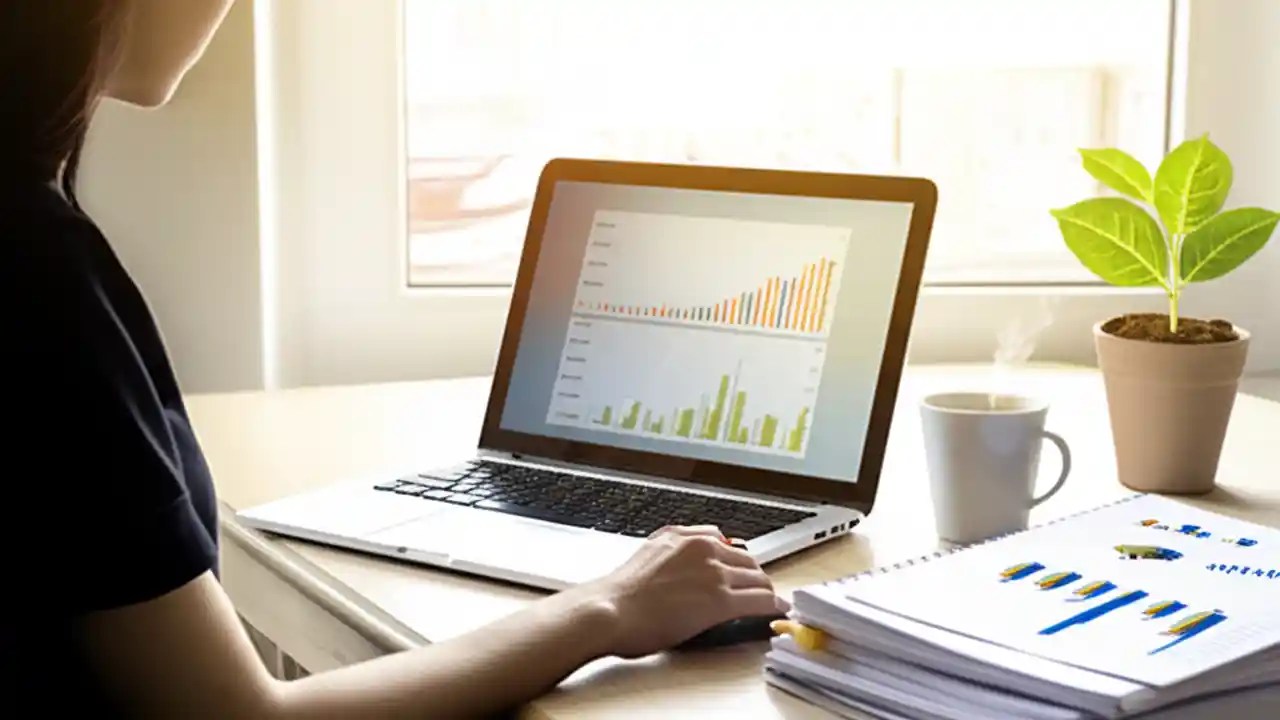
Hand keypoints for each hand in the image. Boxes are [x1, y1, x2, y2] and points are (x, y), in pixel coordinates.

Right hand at [582, 526, 787, 658]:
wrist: (609, 610)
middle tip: (758, 590)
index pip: (723, 541)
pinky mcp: (720, 600)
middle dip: (754, 576)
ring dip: (765, 591)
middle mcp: (702, 547)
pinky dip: (773, 605)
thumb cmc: (620, 594)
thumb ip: (673, 552)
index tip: (741, 570)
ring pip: (757, 578)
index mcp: (683, 535)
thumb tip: (688, 565)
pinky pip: (759, 600)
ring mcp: (713, 572)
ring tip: (770, 602)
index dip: (736, 560)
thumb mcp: (647, 555)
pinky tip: (777, 611)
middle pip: (746, 559)